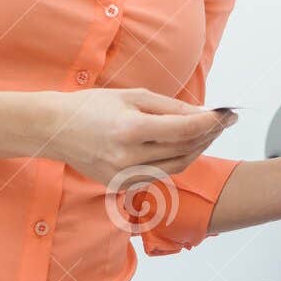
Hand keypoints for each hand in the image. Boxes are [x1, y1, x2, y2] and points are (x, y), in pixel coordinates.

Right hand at [49, 87, 235, 187]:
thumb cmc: (91, 106)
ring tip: (210, 133)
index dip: (210, 122)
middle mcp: (128, 157)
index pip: (183, 130)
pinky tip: (184, 147)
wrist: (54, 130)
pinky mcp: (120, 185)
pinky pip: (158, 175)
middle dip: (209, 135)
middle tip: (226, 122)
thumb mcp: (131, 96)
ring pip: (176, 167)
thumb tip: (201, 113)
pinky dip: (175, 161)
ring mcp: (123, 176)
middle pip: (184, 151)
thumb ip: (169, 107)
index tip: (227, 114)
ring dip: (197, 150)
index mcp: (130, 129)